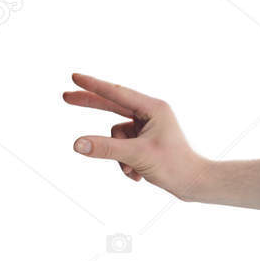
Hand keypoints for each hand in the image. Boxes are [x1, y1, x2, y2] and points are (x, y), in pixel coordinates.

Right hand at [63, 73, 208, 197]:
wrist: (194, 184)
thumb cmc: (173, 166)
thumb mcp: (136, 155)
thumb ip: (105, 148)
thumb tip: (77, 144)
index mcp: (154, 108)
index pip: (117, 93)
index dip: (94, 85)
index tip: (74, 76)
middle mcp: (151, 113)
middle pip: (113, 106)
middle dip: (91, 105)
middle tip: (65, 97)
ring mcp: (148, 127)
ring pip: (116, 136)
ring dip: (119, 157)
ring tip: (134, 170)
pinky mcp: (146, 141)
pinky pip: (122, 147)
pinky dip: (125, 162)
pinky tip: (139, 175)